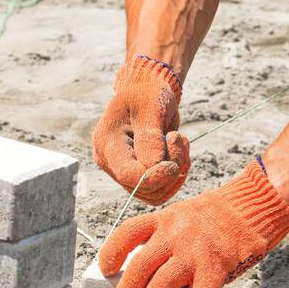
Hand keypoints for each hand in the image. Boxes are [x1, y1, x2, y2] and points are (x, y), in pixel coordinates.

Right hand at [92, 54, 191, 204]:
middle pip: (144, 188)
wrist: (147, 93)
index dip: (156, 174)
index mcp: (107, 143)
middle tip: (180, 138)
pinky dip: (175, 177)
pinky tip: (180, 153)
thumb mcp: (150, 106)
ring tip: (181, 142)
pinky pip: (159, 191)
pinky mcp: (136, 177)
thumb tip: (153, 166)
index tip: (177, 152)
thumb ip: (150, 137)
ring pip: (155, 194)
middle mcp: (110, 162)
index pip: (130, 174)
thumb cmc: (147, 94)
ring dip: (176, 173)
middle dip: (170, 168)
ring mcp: (122, 172)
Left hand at [99, 161, 288, 287]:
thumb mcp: (184, 216)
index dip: (112, 252)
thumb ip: (166, 238)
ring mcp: (195, 250)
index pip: (128, 232)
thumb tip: (147, 273)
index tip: (106, 269)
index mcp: (164, 219)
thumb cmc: (220, 217)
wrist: (255, 205)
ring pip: (162, 283)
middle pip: (140, 266)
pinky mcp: (216, 266)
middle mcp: (175, 233)